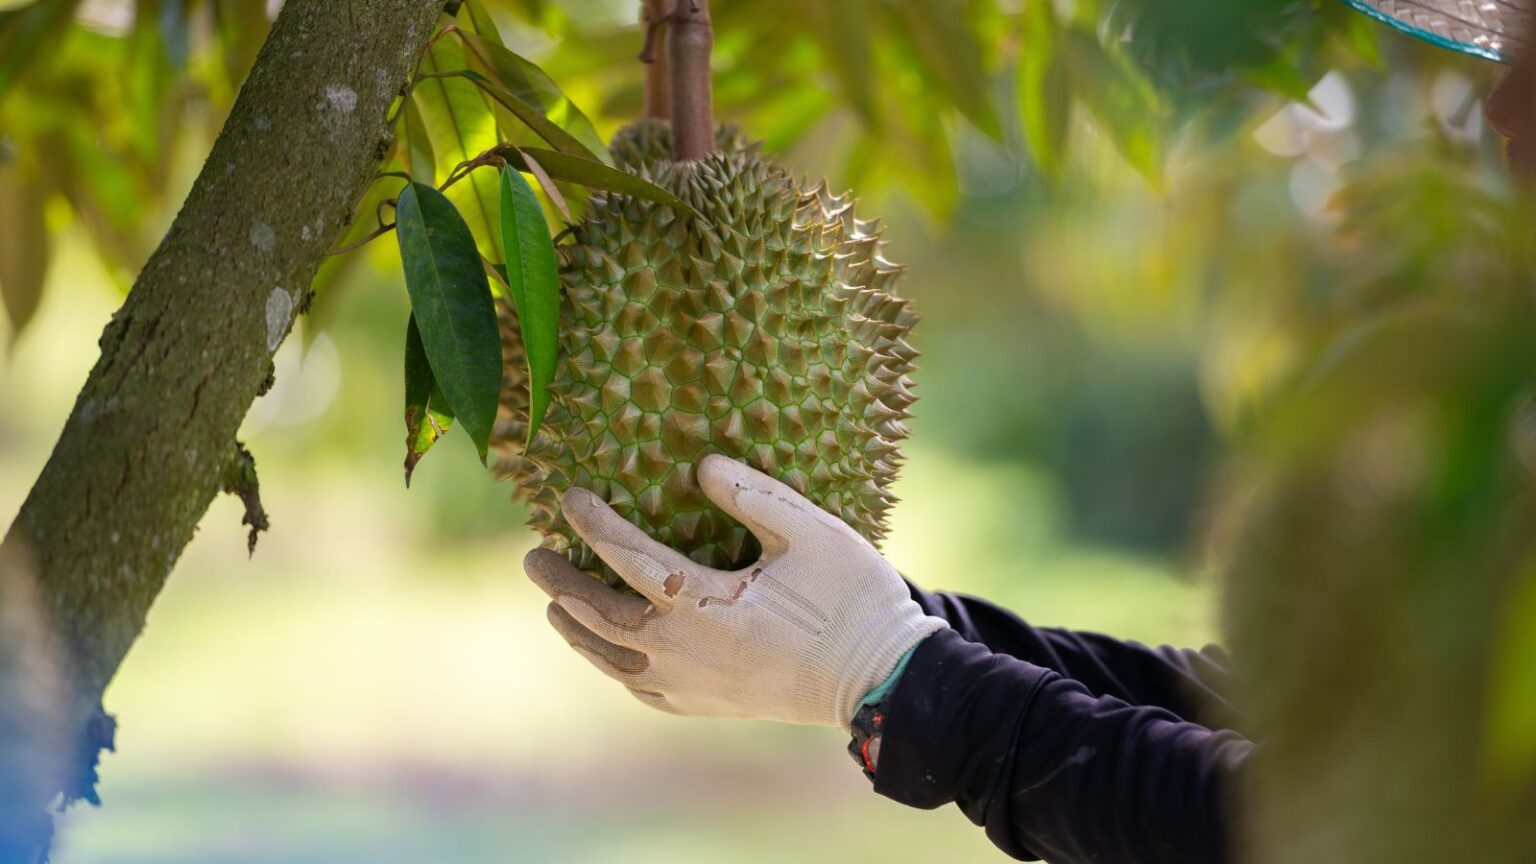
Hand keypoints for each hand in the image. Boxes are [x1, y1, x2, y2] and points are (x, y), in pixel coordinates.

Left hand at [524, 455, 946, 730]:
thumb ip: (751, 494)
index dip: (594, 523)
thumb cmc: (851, 598)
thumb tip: (700, 466)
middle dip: (561, 584)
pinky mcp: (706, 706)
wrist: (883, 677)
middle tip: (533, 556)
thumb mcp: (809, 531)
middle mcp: (683, 650)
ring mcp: (692, 685)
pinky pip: (641, 690)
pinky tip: (609, 653)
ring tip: (554, 606)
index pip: (627, 555)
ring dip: (577, 630)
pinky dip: (613, 668)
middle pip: (601, 614)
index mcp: (702, 603)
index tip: (568, 497)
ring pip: (611, 660)